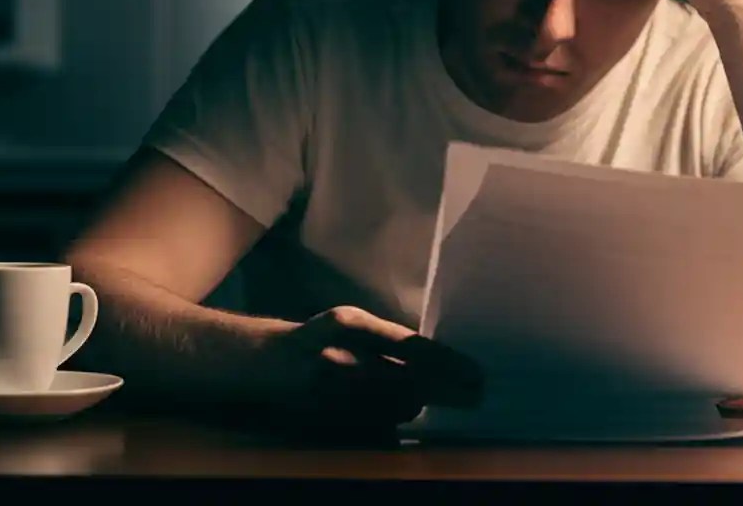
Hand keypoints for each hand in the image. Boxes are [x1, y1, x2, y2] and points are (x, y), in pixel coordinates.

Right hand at [256, 306, 482, 432]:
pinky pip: (379, 421)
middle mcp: (341, 358)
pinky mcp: (331, 417)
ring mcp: (334, 391)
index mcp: (350, 325)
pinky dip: (396, 415)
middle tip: (476, 393)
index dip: (447, 364)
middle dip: (447, 390)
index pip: (410, 347)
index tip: (475, 374)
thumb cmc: (318, 336)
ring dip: (420, 402)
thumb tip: (438, 357)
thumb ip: (389, 337)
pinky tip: (404, 405)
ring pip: (398, 406)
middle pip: (410, 381)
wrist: (266, 362)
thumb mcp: (352, 322)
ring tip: (434, 395)